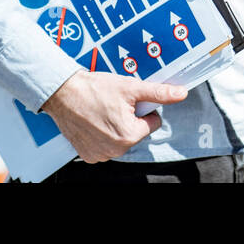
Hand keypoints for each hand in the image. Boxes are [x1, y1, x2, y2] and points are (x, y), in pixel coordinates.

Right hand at [39, 70, 187, 162]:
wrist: (63, 93)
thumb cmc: (93, 90)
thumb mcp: (131, 87)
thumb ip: (158, 93)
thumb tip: (180, 94)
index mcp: (129, 136)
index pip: (153, 122)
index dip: (144, 108)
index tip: (129, 101)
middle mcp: (115, 150)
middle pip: (137, 131)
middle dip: (130, 117)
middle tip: (115, 104)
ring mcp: (100, 154)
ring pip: (122, 138)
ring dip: (117, 126)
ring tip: (103, 111)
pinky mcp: (88, 155)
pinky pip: (105, 145)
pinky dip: (103, 134)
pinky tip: (95, 121)